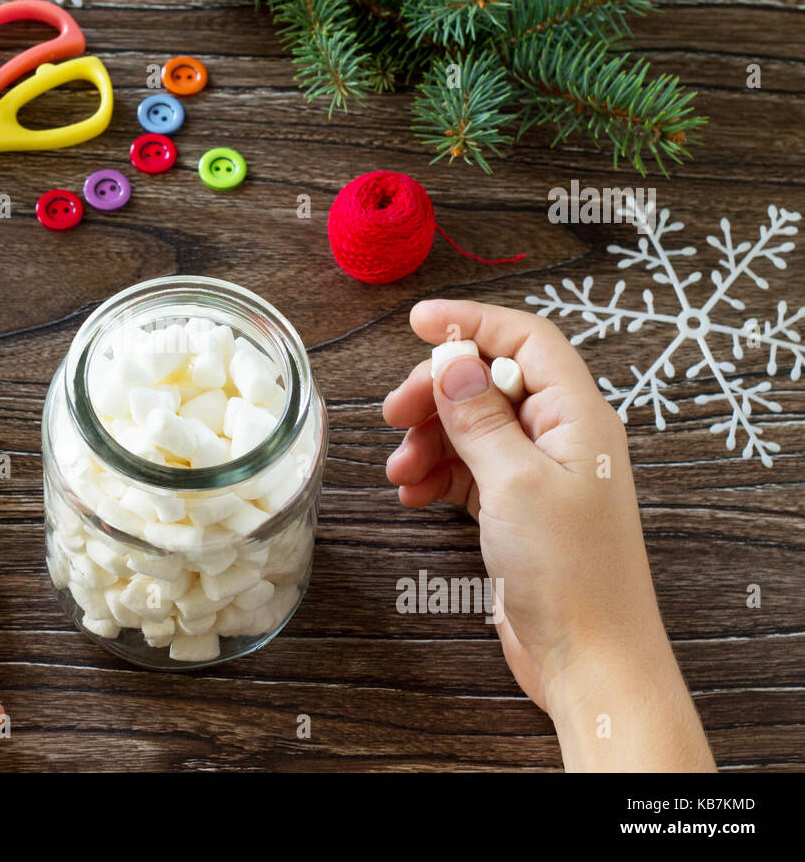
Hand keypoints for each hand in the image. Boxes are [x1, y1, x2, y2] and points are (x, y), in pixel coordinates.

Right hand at [383, 299, 713, 770]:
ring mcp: (540, 475)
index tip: (418, 323)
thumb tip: (450, 358)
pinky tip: (414, 495)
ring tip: (400, 472)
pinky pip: (471, 470)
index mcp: (577, 417)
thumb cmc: (569, 573)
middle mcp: (562, 437)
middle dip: (437, 392)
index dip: (473, 324)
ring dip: (431, 440)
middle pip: (491, 383)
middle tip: (393, 414)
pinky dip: (438, 475)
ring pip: (474, 428)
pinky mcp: (520, 510)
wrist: (589, 659)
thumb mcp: (513, 482)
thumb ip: (478, 415)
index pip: (526, 341)